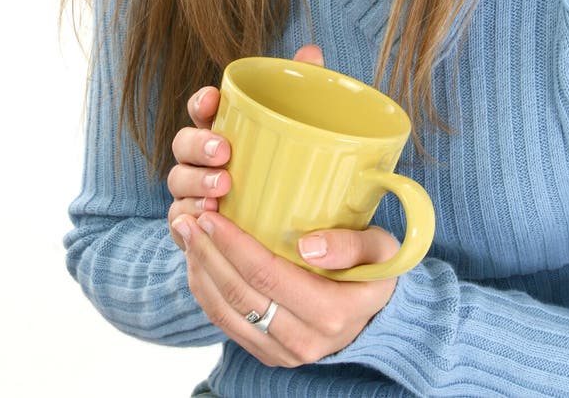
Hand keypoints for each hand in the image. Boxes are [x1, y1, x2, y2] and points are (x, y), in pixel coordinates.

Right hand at [167, 44, 324, 247]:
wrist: (282, 232)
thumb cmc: (285, 172)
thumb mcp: (299, 131)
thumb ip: (302, 90)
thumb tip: (311, 51)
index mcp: (222, 130)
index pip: (201, 109)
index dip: (201, 102)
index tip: (213, 98)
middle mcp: (201, 159)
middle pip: (182, 143)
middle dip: (197, 144)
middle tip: (224, 151)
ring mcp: (192, 192)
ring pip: (177, 180)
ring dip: (194, 182)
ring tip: (222, 188)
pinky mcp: (193, 228)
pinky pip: (178, 220)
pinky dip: (188, 217)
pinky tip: (206, 218)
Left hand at [171, 211, 397, 365]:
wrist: (379, 313)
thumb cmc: (376, 269)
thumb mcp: (381, 248)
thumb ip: (351, 245)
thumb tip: (308, 245)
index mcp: (332, 313)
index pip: (268, 275)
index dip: (234, 244)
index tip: (212, 214)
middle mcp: (304, 341)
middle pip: (240, 294)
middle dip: (208, 252)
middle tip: (189, 218)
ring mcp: (284, 353)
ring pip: (226, 312)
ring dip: (200, 270)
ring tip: (187, 234)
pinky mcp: (269, 354)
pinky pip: (226, 324)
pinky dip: (206, 291)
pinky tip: (199, 261)